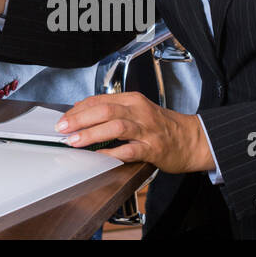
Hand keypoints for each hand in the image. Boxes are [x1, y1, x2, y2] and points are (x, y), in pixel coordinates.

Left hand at [56, 92, 214, 174]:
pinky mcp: (153, 148)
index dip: (78, 109)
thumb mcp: (137, 110)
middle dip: (79, 119)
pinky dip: (112, 152)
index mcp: (132, 100)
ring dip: (91, 134)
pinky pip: (129, 150)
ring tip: (75, 141)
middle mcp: (138, 111)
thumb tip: (82, 112)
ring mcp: (146, 130)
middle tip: (63, 128)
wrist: (192, 139)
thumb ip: (113, 110)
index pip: (99, 100)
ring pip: (114, 126)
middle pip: (104, 110)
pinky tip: (100, 156)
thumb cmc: (162, 126)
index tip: (64, 118)